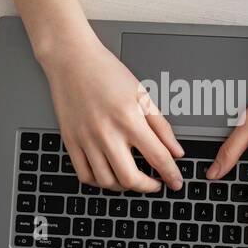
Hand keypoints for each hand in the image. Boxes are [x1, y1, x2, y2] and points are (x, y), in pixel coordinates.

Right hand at [39, 30, 183, 192]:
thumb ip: (161, 126)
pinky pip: (85, 175)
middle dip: (149, 187)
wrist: (72, 60)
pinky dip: (99, 182)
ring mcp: (86, 140)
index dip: (171, 174)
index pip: (158, 158)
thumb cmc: (106, 72)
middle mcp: (107, 133)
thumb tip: (176, 151)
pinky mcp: (70, 142)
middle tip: (155, 184)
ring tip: (133, 179)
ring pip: (106, 182)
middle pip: (130, 178)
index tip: (176, 181)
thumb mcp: (141, 94)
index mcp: (129, 119)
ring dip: (124, 187)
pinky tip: (109, 175)